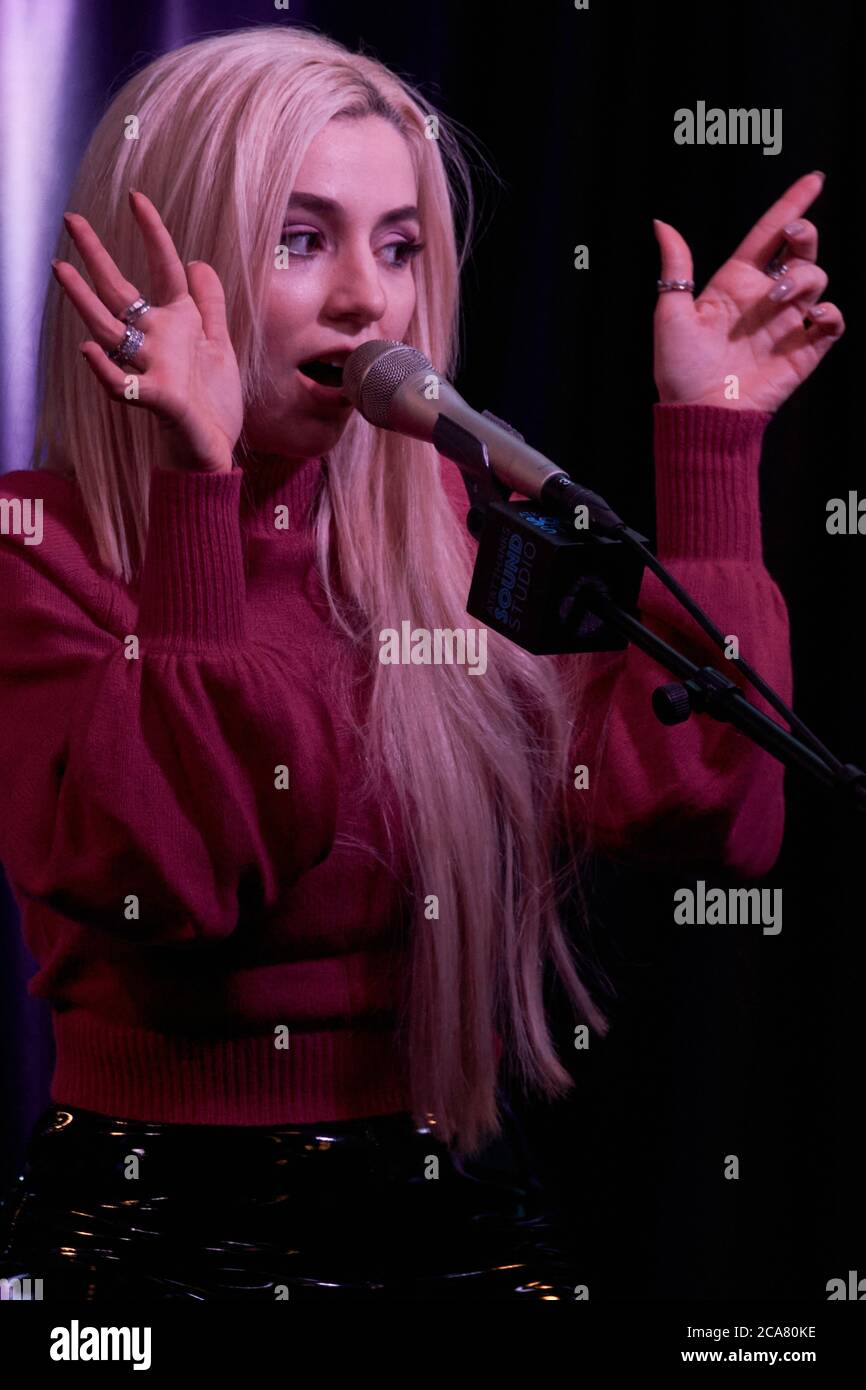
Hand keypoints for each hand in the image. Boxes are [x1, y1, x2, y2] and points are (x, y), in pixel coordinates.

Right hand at [52, 190, 243, 471]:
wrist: (216, 451)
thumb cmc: (213, 403)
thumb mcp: (219, 345)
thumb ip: (209, 305)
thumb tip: (198, 261)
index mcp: (177, 324)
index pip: (163, 269)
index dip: (152, 234)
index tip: (136, 197)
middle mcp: (157, 340)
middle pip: (120, 292)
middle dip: (96, 257)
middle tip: (71, 221)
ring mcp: (152, 367)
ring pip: (111, 331)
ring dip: (84, 302)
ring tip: (61, 270)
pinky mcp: (157, 400)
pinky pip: (124, 384)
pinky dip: (106, 369)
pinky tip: (88, 349)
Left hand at [652, 171, 844, 413]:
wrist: (700, 414)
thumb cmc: (680, 369)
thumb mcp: (670, 313)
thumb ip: (676, 266)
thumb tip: (660, 223)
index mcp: (736, 283)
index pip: (769, 235)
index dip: (792, 204)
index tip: (814, 179)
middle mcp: (765, 298)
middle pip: (801, 249)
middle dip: (804, 232)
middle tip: (792, 235)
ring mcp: (787, 323)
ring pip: (816, 279)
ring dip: (804, 278)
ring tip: (777, 298)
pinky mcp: (804, 351)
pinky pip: (832, 322)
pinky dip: (831, 313)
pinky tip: (813, 316)